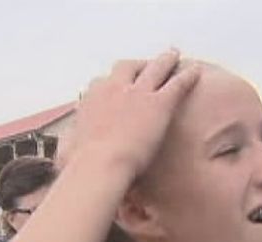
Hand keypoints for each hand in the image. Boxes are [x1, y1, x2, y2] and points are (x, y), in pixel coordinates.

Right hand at [62, 49, 199, 180]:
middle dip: (136, 64)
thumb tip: (65, 150)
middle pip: (126, 66)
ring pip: (155, 67)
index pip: (100, 83)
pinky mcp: (160, 104)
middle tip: (146, 64)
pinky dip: (187, 76)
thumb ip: (69, 145)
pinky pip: (177, 83)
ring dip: (165, 60)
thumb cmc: (81, 164)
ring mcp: (138, 94)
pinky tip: (196, 72)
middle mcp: (114, 89)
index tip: (113, 88)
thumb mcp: (68, 151)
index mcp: (92, 99)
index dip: (109, 84)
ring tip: (174, 56)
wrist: (101, 165)